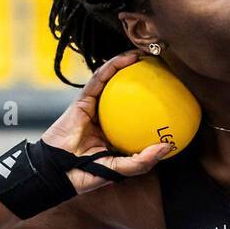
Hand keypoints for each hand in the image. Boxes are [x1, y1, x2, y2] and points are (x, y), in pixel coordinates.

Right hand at [40, 50, 172, 192]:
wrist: (58, 171)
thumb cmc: (87, 174)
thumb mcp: (121, 169)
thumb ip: (143, 161)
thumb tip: (168, 147)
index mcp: (118, 132)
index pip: (138, 112)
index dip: (153, 101)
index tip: (171, 92)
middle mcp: (108, 116)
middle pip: (127, 92)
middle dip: (142, 77)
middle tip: (162, 67)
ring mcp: (95, 106)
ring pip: (113, 80)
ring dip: (128, 64)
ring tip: (146, 54)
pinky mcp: (83, 99)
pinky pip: (100, 79)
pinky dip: (113, 66)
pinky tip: (129, 58)